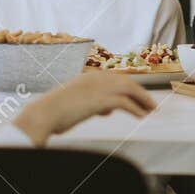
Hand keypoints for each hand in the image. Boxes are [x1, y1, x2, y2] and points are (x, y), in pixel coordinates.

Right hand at [14, 73, 155, 144]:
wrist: (42, 115)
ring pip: (130, 90)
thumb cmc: (54, 113)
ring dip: (143, 100)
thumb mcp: (76, 104)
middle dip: (140, 92)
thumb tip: (106, 109)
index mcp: (89, 77)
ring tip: (151, 110)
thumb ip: (92, 103)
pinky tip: (141, 116)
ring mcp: (98, 88)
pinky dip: (135, 109)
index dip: (130, 88)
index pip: (116, 79)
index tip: (139, 97)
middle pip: (126, 82)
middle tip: (151, 104)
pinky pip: (124, 103)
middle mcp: (96, 79)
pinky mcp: (99, 101)